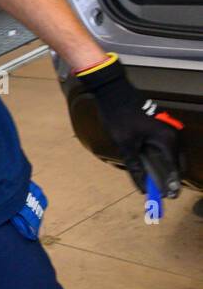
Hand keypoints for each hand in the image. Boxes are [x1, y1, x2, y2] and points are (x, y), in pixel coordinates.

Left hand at [74, 55, 183, 197]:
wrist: (114, 91)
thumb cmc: (119, 116)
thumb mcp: (125, 144)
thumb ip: (135, 166)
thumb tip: (141, 185)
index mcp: (168, 140)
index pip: (175, 169)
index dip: (171, 185)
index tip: (168, 198)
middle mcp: (172, 134)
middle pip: (175, 163)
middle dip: (169, 178)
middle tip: (161, 192)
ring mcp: (167, 129)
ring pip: (169, 154)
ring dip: (164, 167)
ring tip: (155, 182)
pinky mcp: (160, 126)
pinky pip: (163, 146)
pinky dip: (159, 157)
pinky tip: (149, 165)